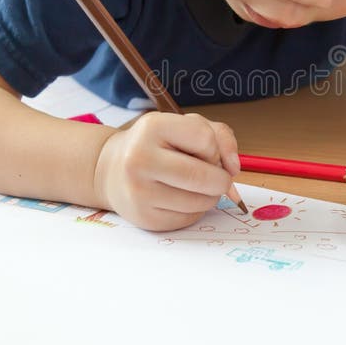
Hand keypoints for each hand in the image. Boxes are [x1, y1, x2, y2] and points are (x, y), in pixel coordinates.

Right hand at [93, 112, 239, 230]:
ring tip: (194, 185)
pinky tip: (180, 198)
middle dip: (221, 179)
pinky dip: (195, 209)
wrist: (112, 170)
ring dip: (210, 195)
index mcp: (152, 128)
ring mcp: (140, 192)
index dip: (215, 148)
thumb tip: (234, 167)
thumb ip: (219, 136)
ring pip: (202, 201)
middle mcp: (140, 159)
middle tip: (214, 176)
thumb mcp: (184, 125)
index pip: (206, 139)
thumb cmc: (156, 145)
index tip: (206, 152)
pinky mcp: (146, 219)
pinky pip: (190, 218)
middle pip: (205, 177)